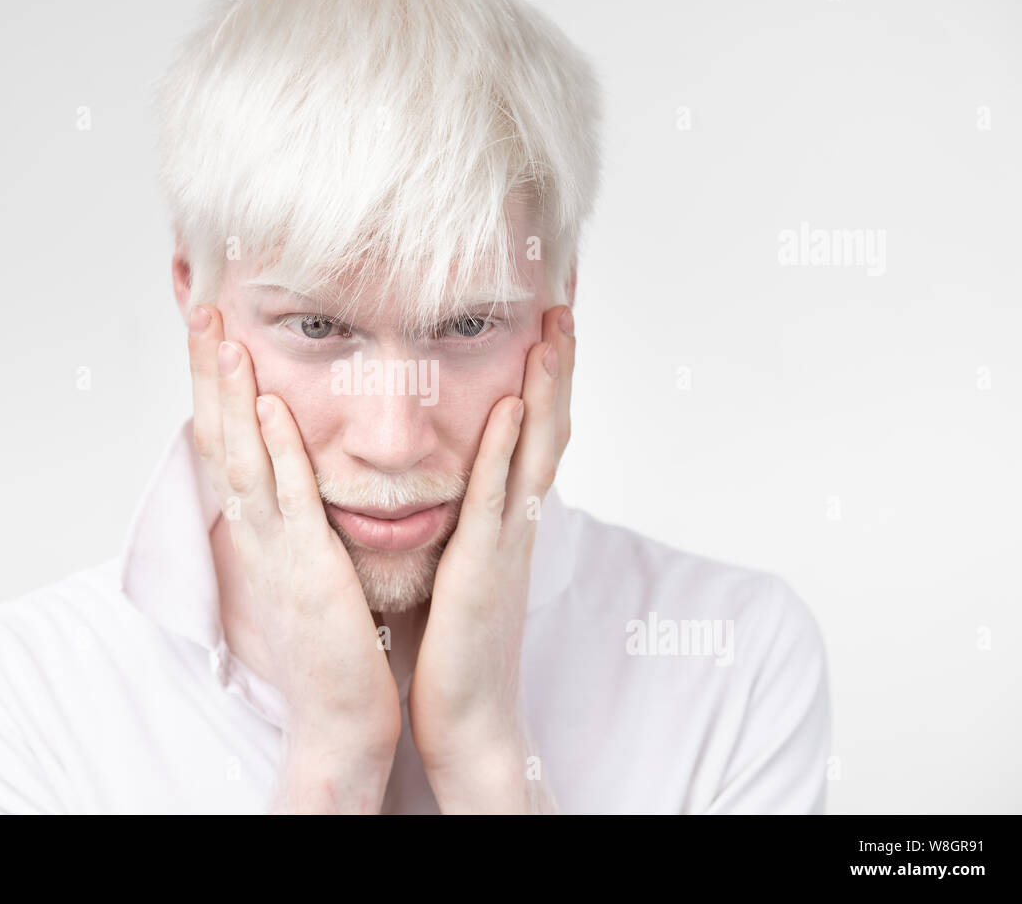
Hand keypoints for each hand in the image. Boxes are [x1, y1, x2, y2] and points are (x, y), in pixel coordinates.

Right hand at [187, 305, 400, 810]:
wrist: (338, 706)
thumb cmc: (332, 635)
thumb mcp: (305, 560)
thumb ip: (297, 514)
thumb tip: (297, 471)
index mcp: (256, 526)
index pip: (226, 440)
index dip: (215, 385)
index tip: (212, 331)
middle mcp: (254, 529)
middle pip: (219, 435)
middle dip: (209, 371)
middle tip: (202, 308)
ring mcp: (274, 546)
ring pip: (242, 455)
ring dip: (231, 394)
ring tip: (223, 337)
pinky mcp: (306, 565)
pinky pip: (288, 498)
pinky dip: (278, 450)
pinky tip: (272, 407)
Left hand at [407, 304, 574, 812]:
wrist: (468, 715)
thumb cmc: (456, 645)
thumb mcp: (465, 567)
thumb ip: (467, 523)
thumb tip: (457, 485)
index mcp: (510, 522)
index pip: (534, 437)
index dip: (546, 382)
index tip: (548, 327)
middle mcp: (518, 525)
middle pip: (548, 430)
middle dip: (558, 368)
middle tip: (565, 306)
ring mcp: (507, 544)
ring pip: (532, 453)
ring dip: (545, 390)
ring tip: (554, 332)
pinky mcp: (482, 569)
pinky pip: (494, 500)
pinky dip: (503, 451)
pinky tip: (509, 408)